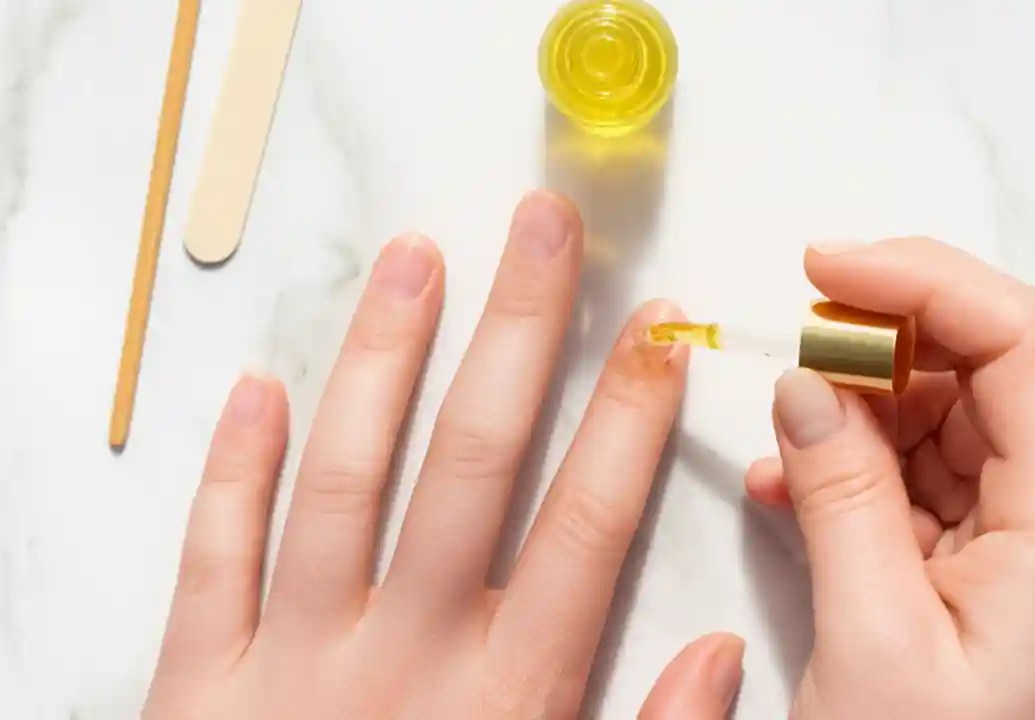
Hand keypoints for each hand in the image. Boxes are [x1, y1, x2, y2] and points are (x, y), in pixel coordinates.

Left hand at [145, 192, 742, 718]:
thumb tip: (725, 650)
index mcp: (503, 703)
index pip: (583, 528)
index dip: (626, 421)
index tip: (657, 331)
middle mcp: (402, 661)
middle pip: (472, 466)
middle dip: (519, 335)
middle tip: (543, 228)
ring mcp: (289, 665)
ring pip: (343, 480)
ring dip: (385, 360)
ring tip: (417, 258)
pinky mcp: (194, 688)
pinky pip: (211, 558)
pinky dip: (233, 468)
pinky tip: (259, 384)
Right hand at [745, 238, 1034, 718]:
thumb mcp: (870, 636)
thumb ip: (839, 491)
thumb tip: (804, 381)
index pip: (1024, 343)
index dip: (924, 281)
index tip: (826, 264)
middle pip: (988, 371)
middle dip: (883, 342)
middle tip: (789, 343)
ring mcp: (1031, 545)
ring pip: (950, 420)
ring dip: (861, 407)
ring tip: (785, 429)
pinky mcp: (987, 569)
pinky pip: (924, 480)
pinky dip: (857, 466)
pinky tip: (793, 483)